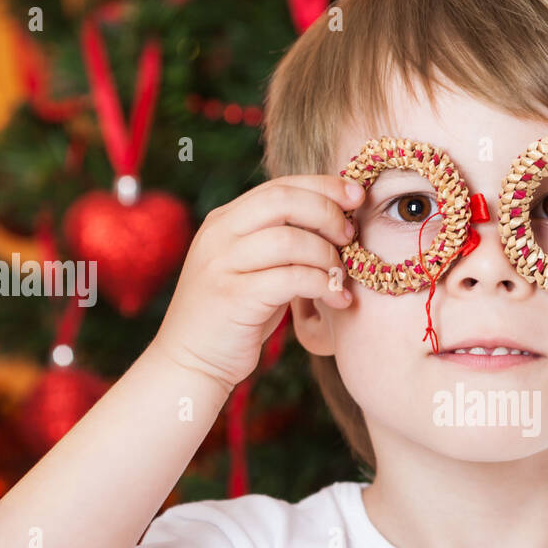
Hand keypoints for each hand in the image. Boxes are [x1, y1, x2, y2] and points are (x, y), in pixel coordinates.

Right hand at [150, 175, 362, 393]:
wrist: (191, 362)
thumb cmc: (234, 317)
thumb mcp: (253, 268)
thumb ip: (280, 241)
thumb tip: (336, 222)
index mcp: (224, 220)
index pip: (280, 186)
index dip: (323, 186)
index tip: (356, 196)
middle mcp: (219, 235)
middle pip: (284, 202)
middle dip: (327, 214)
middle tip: (349, 237)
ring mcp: (222, 264)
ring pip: (290, 240)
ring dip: (326, 256)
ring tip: (340, 277)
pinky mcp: (234, 297)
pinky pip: (291, 278)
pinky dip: (323, 286)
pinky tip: (338, 300)